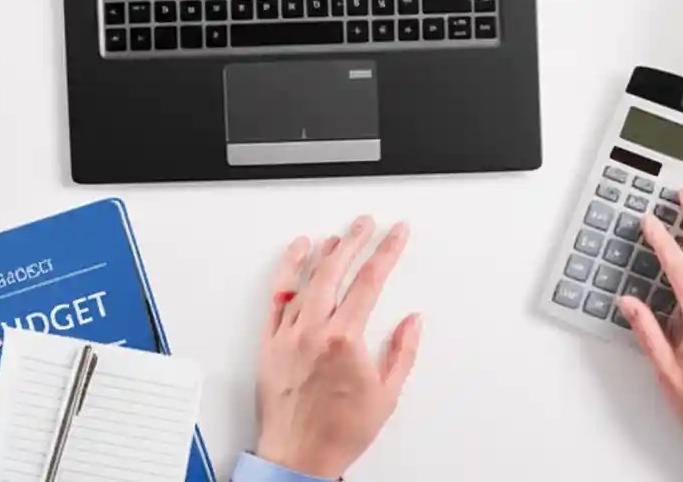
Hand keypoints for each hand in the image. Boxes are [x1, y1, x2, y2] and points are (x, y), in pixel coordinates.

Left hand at [255, 216, 421, 478]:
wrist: (299, 458)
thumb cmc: (339, 432)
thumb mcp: (386, 394)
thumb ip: (402, 352)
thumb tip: (411, 322)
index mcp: (345, 340)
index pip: (371, 280)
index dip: (387, 251)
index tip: (396, 234)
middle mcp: (314, 331)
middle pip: (336, 270)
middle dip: (356, 240)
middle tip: (367, 224)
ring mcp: (289, 335)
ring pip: (306, 280)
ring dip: (324, 253)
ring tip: (339, 236)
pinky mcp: (271, 344)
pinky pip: (277, 299)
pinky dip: (288, 273)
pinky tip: (296, 257)